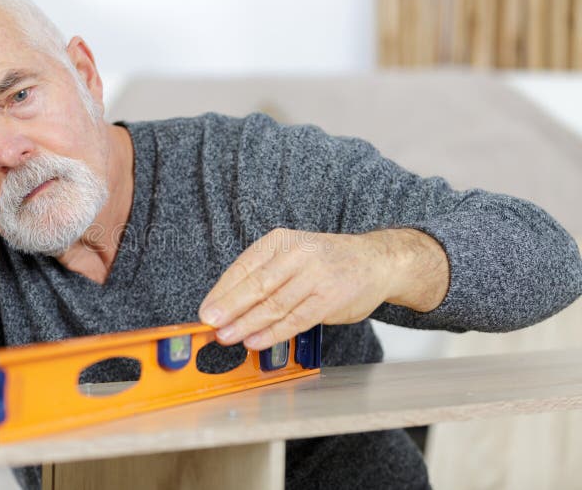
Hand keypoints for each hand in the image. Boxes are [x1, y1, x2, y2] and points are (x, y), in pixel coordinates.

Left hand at [198, 228, 448, 350]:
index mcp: (280, 241)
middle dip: (229, 307)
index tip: (205, 310)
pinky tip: (255, 341)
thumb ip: (263, 275)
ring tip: (227, 337)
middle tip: (209, 323)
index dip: (221, 291)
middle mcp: (297, 254)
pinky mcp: (329, 299)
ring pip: (273, 304)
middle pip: (255, 285)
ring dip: (246, 323)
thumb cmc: (327, 261)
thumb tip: (226, 303)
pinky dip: (272, 333)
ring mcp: (314, 276)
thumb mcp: (293, 254)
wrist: (376, 261)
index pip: (243, 267)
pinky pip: (294, 320)